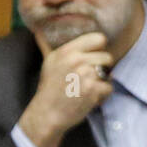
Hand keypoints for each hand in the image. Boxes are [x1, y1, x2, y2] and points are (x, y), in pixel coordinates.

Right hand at [18, 32, 113, 146]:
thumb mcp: (47, 63)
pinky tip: (90, 98)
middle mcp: (77, 60)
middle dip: (102, 69)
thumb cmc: (48, 89)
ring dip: (101, 82)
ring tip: (88, 89)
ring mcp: (86, 75)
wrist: (47, 114)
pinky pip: (108, 87)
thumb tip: (37, 31)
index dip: (99, 49)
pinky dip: (102, 95)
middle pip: (107, 57)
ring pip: (108, 73)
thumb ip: (47, 46)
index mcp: (68, 51)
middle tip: (90, 78)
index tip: (93, 59)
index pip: (98, 38)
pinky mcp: (92, 90)